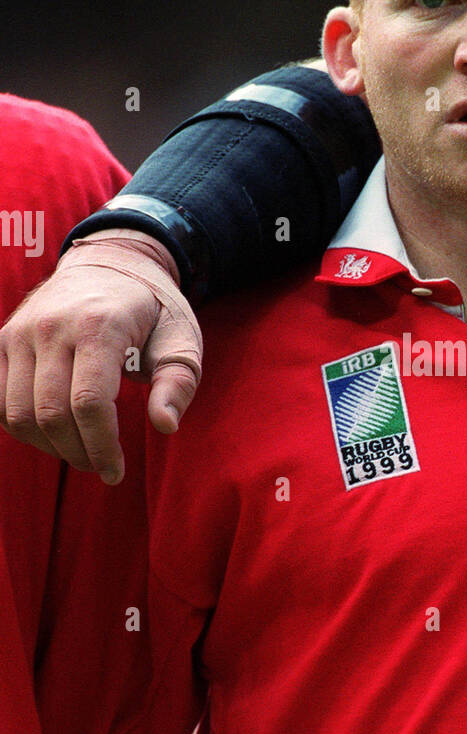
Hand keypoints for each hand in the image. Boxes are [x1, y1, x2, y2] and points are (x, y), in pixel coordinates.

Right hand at [0, 231, 202, 482]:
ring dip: (48, 446)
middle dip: (77, 453)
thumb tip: (165, 426)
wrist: (110, 261)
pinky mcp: (2, 339)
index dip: (101, 447)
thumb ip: (178, 382)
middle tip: (101, 467)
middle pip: (51, 414)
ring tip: (80, 452)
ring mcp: (21, 332)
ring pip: (18, 412)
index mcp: (100, 325)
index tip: (116, 472)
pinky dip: (20, 427)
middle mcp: (52, 326)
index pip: (89, 403)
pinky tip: (52, 434)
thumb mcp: (182, 338)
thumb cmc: (152, 308)